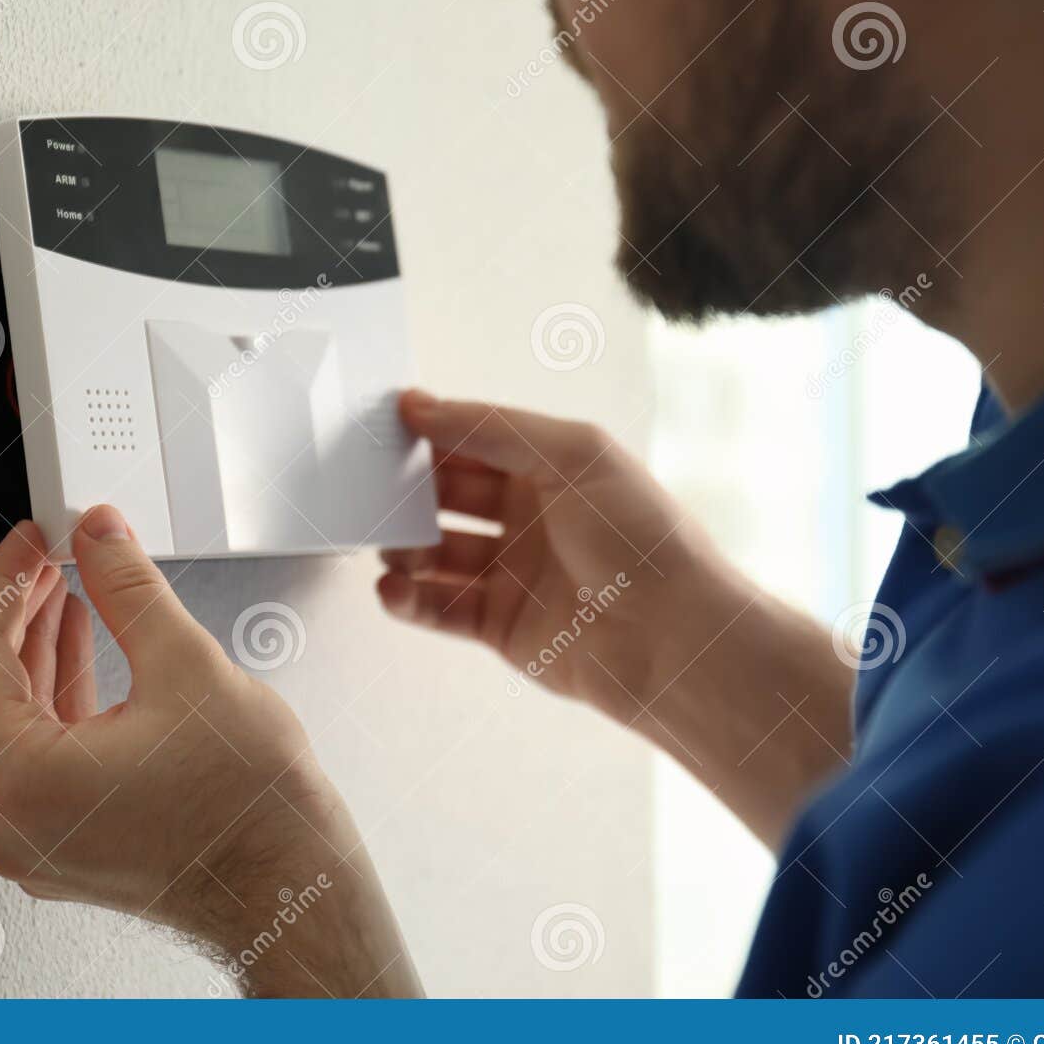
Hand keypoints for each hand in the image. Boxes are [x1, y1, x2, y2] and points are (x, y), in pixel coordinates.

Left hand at [0, 506, 420, 996]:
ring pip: (11, 727)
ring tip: (68, 594)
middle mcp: (13, 825)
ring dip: (38, 654)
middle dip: (17, 618)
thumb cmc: (250, 813)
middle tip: (46, 561)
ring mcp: (39, 843)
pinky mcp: (70, 845)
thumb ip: (129, 588)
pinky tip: (84, 654)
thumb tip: (100, 539)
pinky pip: (39, 759)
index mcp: (20, 785)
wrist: (293, 884)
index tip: (27, 546)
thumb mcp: (185, 667)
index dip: (0, 589)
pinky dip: (57, 699)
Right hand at [379, 392, 853, 846]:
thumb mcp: (574, 454)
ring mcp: (515, 574)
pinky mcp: (502, 627)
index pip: (476, 439)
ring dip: (403, 548)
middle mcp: (532, 519)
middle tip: (370, 489)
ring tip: (387, 547)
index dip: (433, 431)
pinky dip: (409, 599)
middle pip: (449, 496)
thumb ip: (492, 426)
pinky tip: (393, 589)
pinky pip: (440, 608)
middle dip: (408, 491)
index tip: (385, 426)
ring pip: (436, 553)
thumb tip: (423, 405)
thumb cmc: (643, 540)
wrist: (673, 638)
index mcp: (553, 469)